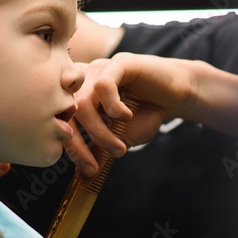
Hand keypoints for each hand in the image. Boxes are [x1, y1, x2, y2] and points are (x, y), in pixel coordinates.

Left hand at [64, 53, 198, 175]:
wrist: (177, 96)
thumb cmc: (146, 114)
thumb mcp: (120, 137)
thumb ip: (100, 149)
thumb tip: (82, 174)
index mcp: (79, 95)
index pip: (61, 121)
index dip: (69, 147)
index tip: (86, 169)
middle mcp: (85, 79)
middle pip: (67, 113)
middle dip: (79, 145)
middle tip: (95, 167)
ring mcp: (100, 69)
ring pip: (83, 102)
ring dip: (99, 132)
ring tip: (118, 148)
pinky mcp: (120, 62)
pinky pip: (103, 86)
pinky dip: (113, 108)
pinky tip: (126, 117)